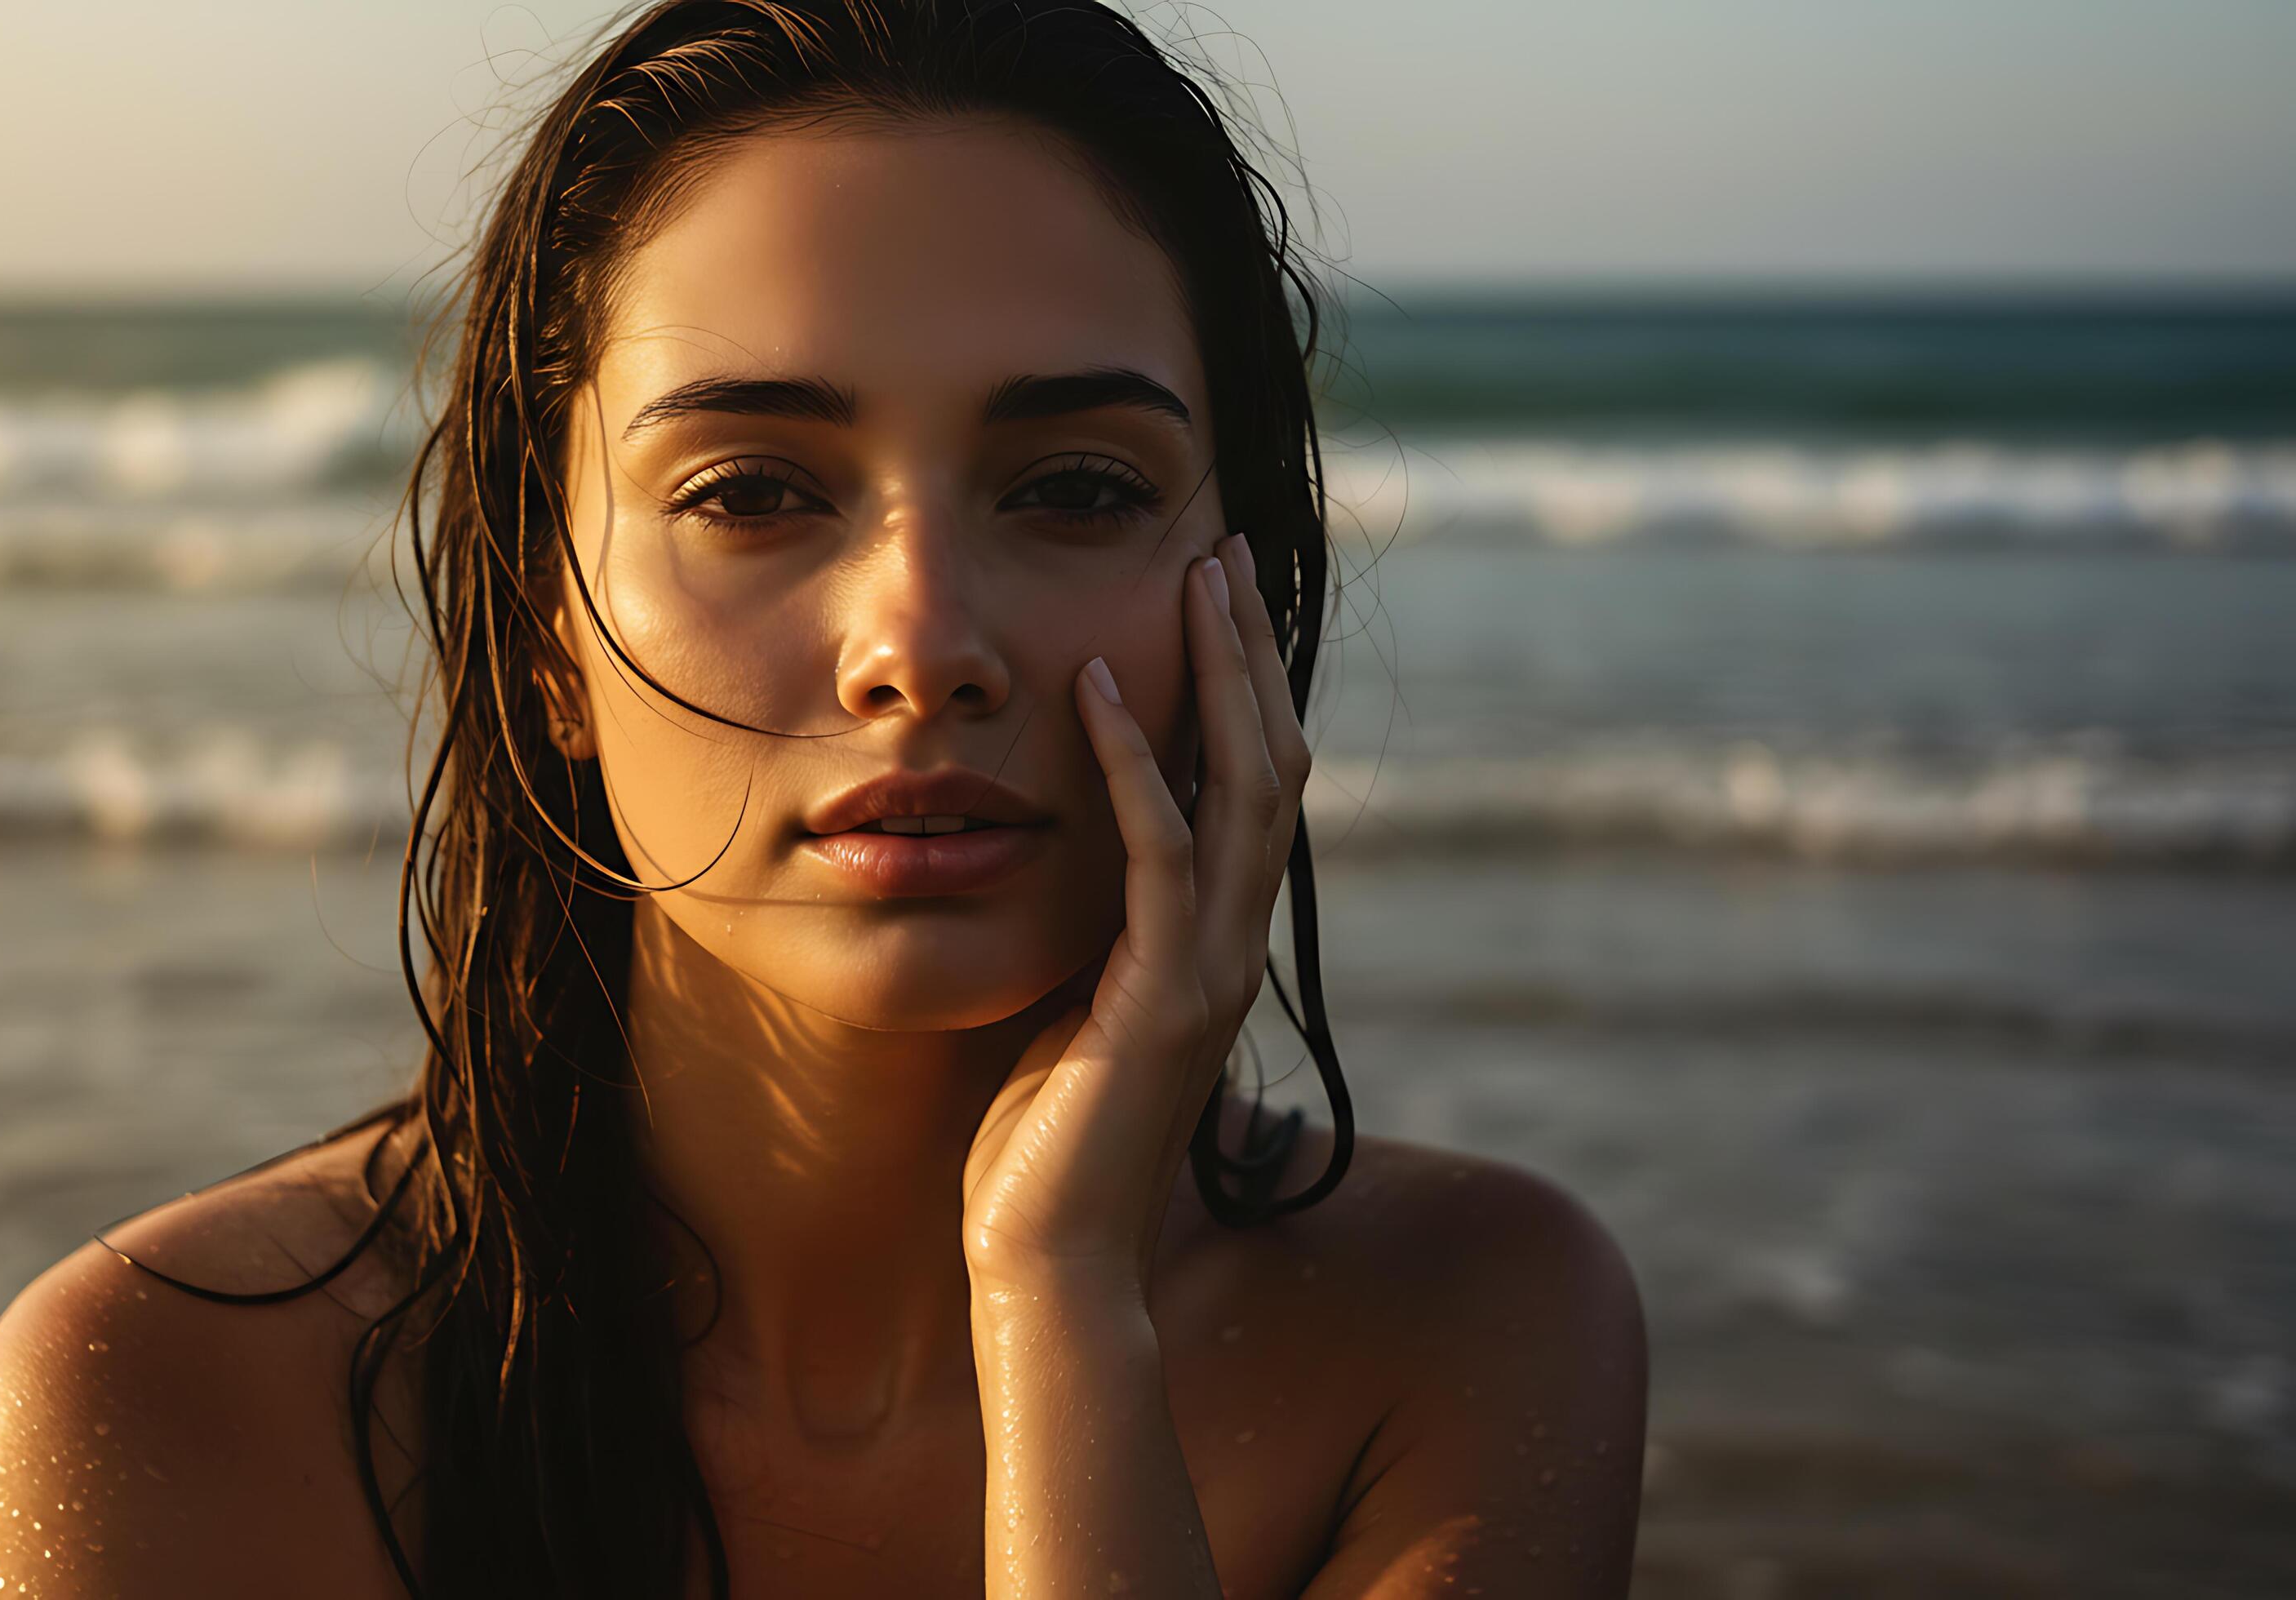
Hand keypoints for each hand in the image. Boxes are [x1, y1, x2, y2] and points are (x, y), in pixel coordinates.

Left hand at [960, 532, 1312, 1301]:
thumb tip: (1067, 845)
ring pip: (1245, 791)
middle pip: (1273, 764)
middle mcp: (1235, 945)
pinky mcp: (1164, 998)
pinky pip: (1162, 854)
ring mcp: (1211, 971)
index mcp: (1216, 942)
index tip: (1216, 593)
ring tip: (1194, 578)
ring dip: (1221, 676)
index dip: (1246, 688)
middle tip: (1225, 550)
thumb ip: (1095, 926)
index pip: (1253, 787)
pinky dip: (1136, 763)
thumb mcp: (1074, 1000)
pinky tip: (1103, 687)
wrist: (1049, 1254)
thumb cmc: (1042, 1137)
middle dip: (1250, 652)